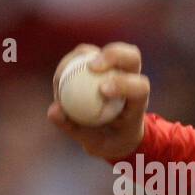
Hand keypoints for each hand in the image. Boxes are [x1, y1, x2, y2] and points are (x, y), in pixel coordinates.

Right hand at [46, 42, 149, 161]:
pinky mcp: (99, 64)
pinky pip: (84, 54)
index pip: (140, 87)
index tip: (103, 91)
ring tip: (63, 74)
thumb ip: (74, 128)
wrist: (113, 135)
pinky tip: (59, 75)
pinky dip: (70, 61)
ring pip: (106, 50)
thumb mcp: (94, 144)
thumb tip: (54, 110)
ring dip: (84, 55)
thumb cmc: (107, 141)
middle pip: (131, 56)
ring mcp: (117, 70)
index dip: (124, 84)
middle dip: (113, 55)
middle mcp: (131, 81)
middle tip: (91, 66)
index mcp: (138, 102)